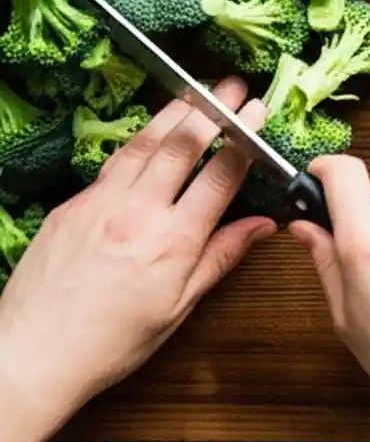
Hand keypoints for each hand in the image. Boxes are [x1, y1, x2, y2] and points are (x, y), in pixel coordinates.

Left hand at [0, 78, 275, 441]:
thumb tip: (262, 226)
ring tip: (195, 92)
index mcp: (173, 242)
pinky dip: (136, 144)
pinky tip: (149, 137)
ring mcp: (99, 205)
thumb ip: (221, 257)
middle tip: (232, 87)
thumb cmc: (111, 342)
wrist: (34, 355)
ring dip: (173, 115)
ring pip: (143, 145)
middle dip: (212, 111)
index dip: (243, 140)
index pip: (219, 175)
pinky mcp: (72, 206)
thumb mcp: (179, 306)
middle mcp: (137, 214)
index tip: (259, 114)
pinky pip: (111, 166)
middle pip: (181, 146)